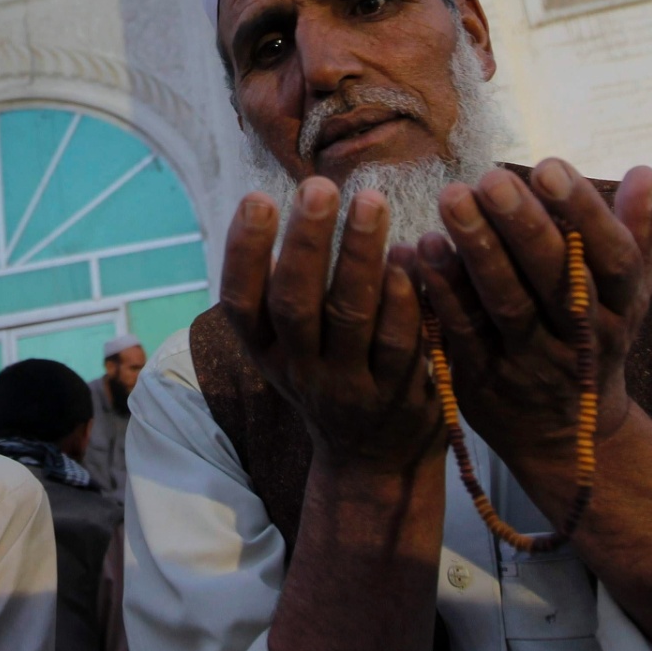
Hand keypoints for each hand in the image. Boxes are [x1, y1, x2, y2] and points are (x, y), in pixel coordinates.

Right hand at [219, 179, 440, 472]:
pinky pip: (400, 340)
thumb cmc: (329, 375)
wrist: (373, 463)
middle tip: (319, 187)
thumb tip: (267, 203)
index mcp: (266, 351)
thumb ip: (281, 289)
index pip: (242, 302)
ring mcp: (349, 385)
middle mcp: (300, 369)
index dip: (244, 252)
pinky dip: (403, 297)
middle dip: (306, 243)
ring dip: (360, 255)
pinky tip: (410, 255)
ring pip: (351, 316)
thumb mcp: (289, 345)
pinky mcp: (399, 394)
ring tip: (371, 201)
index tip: (258, 198)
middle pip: (295, 304)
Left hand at [415, 158, 651, 466]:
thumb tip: (645, 172)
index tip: (549, 166)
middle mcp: (582, 339)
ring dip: (478, 252)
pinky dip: (443, 292)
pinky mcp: (485, 381)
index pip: (613, 259)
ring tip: (452, 198)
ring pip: (507, 306)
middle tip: (491, 178)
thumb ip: (635, 235)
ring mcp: (532, 363)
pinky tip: (422, 250)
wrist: (567, 439)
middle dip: (524, 227)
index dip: (585, 214)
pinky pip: (464, 333)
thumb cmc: (593, 341)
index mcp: (622, 310)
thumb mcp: (627, 297)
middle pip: (557, 282)